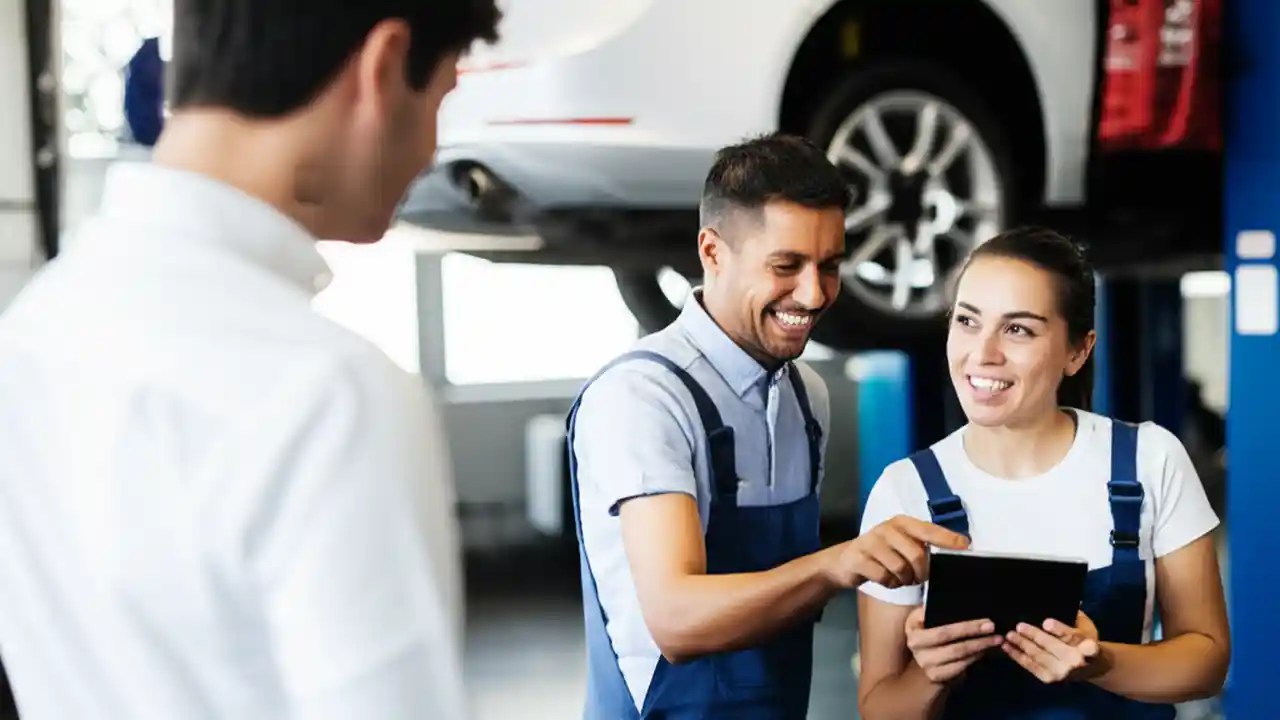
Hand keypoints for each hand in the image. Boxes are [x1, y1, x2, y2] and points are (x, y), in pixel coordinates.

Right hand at [830, 515, 968, 588]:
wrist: (845, 561)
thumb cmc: (882, 553)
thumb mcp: (901, 544)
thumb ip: (922, 546)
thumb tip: (953, 551)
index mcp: (902, 523)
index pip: (928, 530)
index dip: (947, 538)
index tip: (966, 545)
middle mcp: (887, 528)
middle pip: (917, 555)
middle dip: (922, 572)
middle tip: (918, 578)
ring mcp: (871, 542)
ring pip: (901, 568)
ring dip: (904, 580)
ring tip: (900, 578)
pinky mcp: (858, 558)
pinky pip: (884, 577)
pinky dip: (889, 584)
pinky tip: (885, 580)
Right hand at [905, 606, 1002, 683]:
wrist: (922, 659)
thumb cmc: (927, 632)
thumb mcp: (926, 618)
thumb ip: (934, 610)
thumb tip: (958, 602)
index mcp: (913, 630)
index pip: (944, 630)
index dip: (966, 627)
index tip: (987, 622)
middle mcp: (916, 648)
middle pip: (953, 643)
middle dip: (976, 635)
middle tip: (994, 630)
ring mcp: (926, 664)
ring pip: (959, 655)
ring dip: (979, 647)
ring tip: (995, 640)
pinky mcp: (935, 676)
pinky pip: (960, 667)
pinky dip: (974, 658)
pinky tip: (983, 651)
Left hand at [1002, 610, 1103, 682]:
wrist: (1093, 668)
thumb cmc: (1086, 640)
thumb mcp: (1086, 625)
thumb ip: (1074, 614)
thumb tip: (1066, 599)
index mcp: (1088, 644)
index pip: (1073, 636)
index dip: (1060, 630)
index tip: (1046, 623)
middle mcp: (1076, 660)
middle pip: (1052, 646)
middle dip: (1035, 636)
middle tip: (1019, 626)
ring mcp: (1062, 672)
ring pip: (1039, 656)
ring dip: (1022, 645)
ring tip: (1009, 635)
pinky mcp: (1050, 678)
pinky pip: (1031, 666)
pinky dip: (1017, 656)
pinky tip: (1007, 647)